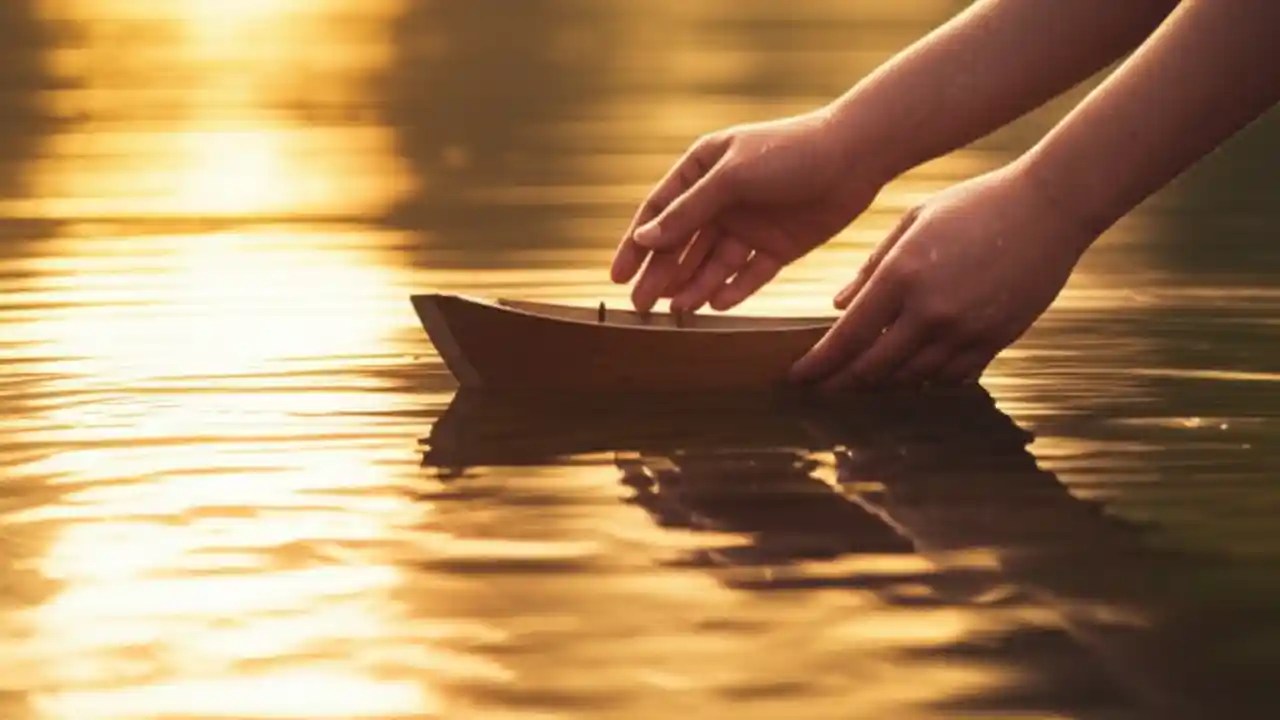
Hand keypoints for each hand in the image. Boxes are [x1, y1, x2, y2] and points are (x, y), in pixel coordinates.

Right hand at [611, 110, 886, 312]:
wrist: (856, 156)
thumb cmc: (789, 153)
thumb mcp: (733, 177)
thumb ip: (688, 211)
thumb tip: (644, 240)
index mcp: (703, 169)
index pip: (659, 212)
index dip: (636, 245)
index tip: (618, 277)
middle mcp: (722, 200)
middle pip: (682, 245)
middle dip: (661, 275)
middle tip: (641, 308)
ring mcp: (749, 225)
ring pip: (711, 264)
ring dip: (693, 286)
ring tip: (677, 311)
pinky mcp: (777, 248)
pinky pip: (747, 275)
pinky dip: (732, 290)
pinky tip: (716, 305)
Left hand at [791, 163, 1097, 390]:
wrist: (1049, 206)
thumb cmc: (975, 205)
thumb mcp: (914, 222)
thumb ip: (872, 267)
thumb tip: (839, 308)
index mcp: (902, 275)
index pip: (847, 337)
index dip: (818, 365)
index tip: (797, 378)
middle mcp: (930, 310)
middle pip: (874, 368)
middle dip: (841, 384)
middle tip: (822, 390)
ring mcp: (965, 330)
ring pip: (911, 378)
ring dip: (884, 383)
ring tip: (864, 382)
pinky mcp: (996, 340)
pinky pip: (953, 377)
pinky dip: (929, 380)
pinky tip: (915, 374)